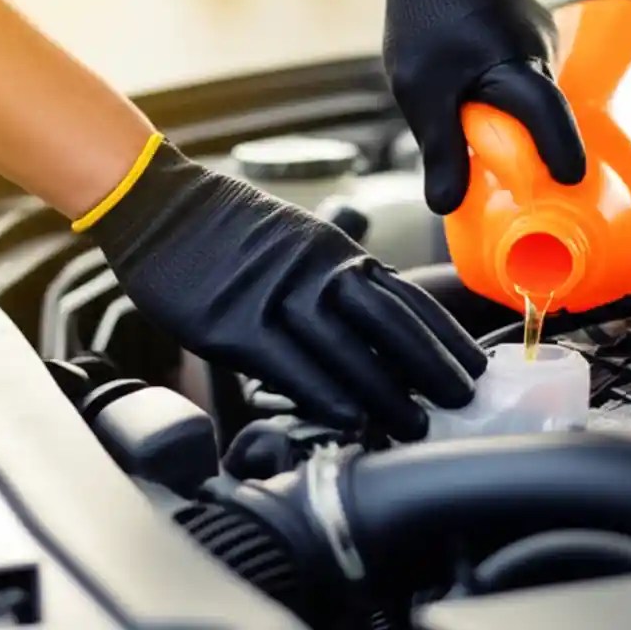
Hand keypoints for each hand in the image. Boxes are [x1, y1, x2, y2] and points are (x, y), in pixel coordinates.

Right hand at [89, 136, 486, 440]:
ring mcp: (275, 297)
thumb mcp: (298, 239)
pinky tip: (349, 418)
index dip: (443, 336)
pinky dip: (324, 394)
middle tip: (460, 400)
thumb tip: (377, 325)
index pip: (406, 298)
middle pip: (391, 323)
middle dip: (431, 365)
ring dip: (386, 391)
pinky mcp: (233, 324)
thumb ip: (336, 277)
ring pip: (347, 349)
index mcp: (335, 252)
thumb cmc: (226, 228)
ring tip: (414, 424)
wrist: (158, 204)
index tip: (472, 367)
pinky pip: (289, 365)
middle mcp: (316, 271)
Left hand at [365, 0, 585, 214]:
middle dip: (526, 144)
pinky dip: (505, 93)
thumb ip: (439, 149)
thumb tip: (447, 206)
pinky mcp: (530, 29)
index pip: (550, 117)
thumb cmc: (423, 16)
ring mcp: (539, 35)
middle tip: (509, 176)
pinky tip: (476, 94)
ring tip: (472, 120)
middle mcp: (540, 48)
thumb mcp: (420, 92)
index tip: (571, 181)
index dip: (562, 153)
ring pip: (531, 93)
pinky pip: (524, 74)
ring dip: (507, 115)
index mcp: (516, 63)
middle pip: (542, 112)